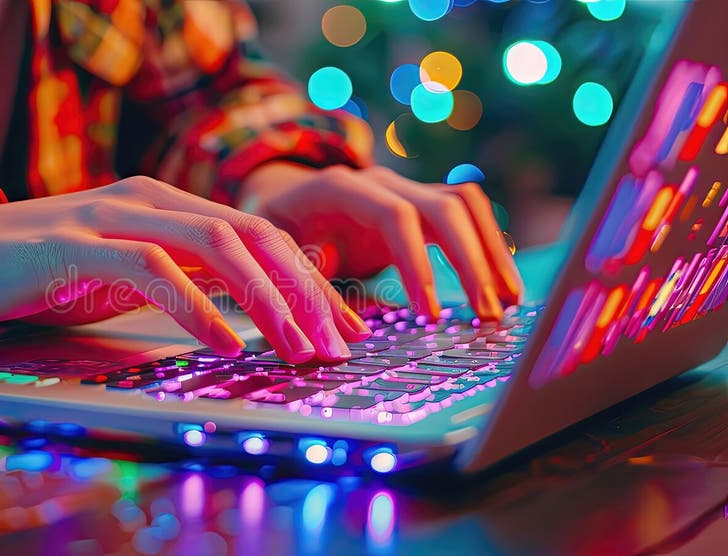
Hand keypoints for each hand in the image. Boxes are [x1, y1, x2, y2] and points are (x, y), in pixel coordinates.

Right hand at [0, 176, 369, 361]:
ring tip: (297, 347)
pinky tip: (223, 343)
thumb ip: (190, 280)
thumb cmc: (56, 272)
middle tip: (338, 345)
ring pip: (214, 245)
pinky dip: (194, 308)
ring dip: (265, 299)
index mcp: (172, 206)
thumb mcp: (136, 275)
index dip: (312, 282)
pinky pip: (152, 271)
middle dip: (306, 292)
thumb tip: (256, 311)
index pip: (262, 237)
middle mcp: (153, 201)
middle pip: (254, 236)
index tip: (347, 327)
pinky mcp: (78, 245)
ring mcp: (115, 217)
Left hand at [239, 163, 522, 320]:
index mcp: (340, 188)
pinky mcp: (420, 206)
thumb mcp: (274, 257)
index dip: (418, 264)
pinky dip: (488, 247)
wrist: (279, 199)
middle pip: (444, 207)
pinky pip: (467, 217)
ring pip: (466, 205)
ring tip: (508, 302)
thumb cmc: (273, 232)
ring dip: (491, 252)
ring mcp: (404, 188)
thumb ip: (309, 289)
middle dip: (470, 261)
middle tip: (484, 315)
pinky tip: (501, 286)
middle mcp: (380, 181)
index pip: (396, 216)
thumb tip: (351, 335)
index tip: (431, 314)